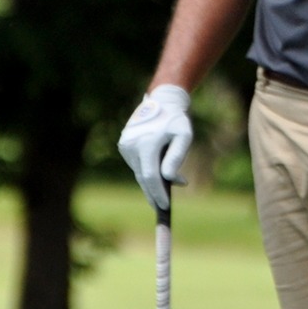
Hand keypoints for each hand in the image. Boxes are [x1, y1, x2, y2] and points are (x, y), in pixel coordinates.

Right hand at [117, 85, 191, 210]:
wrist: (162, 101)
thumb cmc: (176, 119)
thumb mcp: (184, 136)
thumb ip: (176, 157)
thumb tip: (169, 179)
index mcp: (145, 144)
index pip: (150, 176)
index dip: (157, 193)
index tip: (165, 206)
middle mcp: (131, 146)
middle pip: (143, 177)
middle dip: (154, 193)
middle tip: (163, 207)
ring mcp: (125, 145)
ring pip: (140, 171)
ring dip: (152, 181)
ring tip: (166, 189)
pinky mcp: (124, 145)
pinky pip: (137, 164)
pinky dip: (146, 171)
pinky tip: (157, 175)